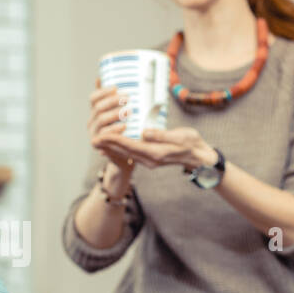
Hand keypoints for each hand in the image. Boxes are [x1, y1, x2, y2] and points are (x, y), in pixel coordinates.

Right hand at [87, 76, 135, 173]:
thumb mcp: (120, 115)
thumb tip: (106, 79)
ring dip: (115, 114)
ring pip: (101, 120)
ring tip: (129, 111)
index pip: (93, 98)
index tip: (116, 87)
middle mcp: (92, 121)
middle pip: (98, 107)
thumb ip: (115, 100)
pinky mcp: (98, 145)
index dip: (103, 91)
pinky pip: (104, 135)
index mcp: (95, 112)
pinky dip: (115, 129)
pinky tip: (124, 126)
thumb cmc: (123, 132)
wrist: (124, 155)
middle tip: (127, 98)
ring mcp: (93, 133)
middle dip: (113, 101)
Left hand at [94, 125, 211, 171]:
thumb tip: (145, 132)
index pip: (131, 146)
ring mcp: (149, 160)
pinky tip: (113, 145)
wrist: (199, 158)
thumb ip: (162, 135)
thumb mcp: (180, 137)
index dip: (115, 141)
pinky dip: (120, 149)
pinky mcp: (150, 158)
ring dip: (112, 148)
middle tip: (94, 138)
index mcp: (156, 154)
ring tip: (99, 141)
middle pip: (125, 152)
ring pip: (126, 154)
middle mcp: (150, 159)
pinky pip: (131, 154)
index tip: (102, 135)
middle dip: (109, 145)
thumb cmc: (192, 145)